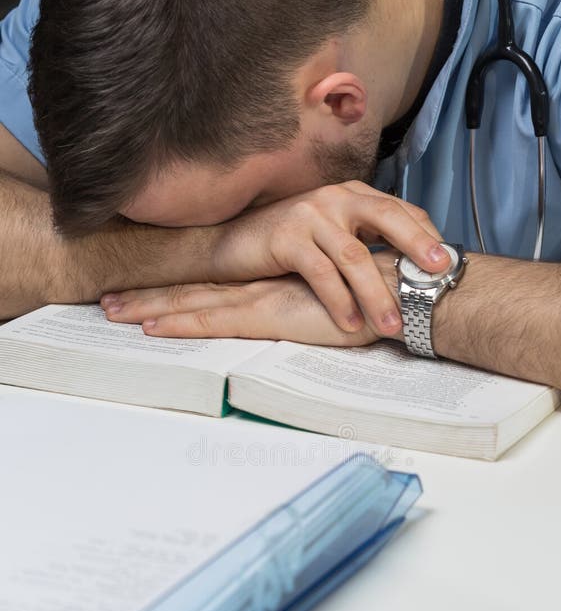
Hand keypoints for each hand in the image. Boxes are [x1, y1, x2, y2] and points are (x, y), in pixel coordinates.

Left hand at [101, 251, 399, 344]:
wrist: (402, 289)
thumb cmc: (379, 292)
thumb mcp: (337, 301)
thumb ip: (317, 302)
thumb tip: (312, 312)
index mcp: (271, 282)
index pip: (216, 284)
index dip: (180, 287)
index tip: (148, 293)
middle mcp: (259, 285)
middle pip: (193, 288)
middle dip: (149, 294)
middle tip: (109, 301)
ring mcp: (260, 297)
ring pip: (193, 301)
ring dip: (151, 306)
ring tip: (112, 312)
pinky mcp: (269, 312)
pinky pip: (215, 319)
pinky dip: (181, 322)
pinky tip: (152, 328)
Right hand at [208, 181, 446, 335]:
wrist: (230, 244)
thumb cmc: (286, 245)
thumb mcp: (329, 235)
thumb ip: (363, 240)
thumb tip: (405, 267)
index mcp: (351, 195)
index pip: (400, 210)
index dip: (426, 236)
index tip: (448, 264)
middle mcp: (335, 198)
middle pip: (387, 219)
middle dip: (417, 248)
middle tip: (438, 278)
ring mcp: (310, 215)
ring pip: (354, 256)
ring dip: (376, 294)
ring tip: (392, 325)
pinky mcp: (287, 238)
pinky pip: (321, 273)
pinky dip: (339, 301)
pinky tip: (351, 324)